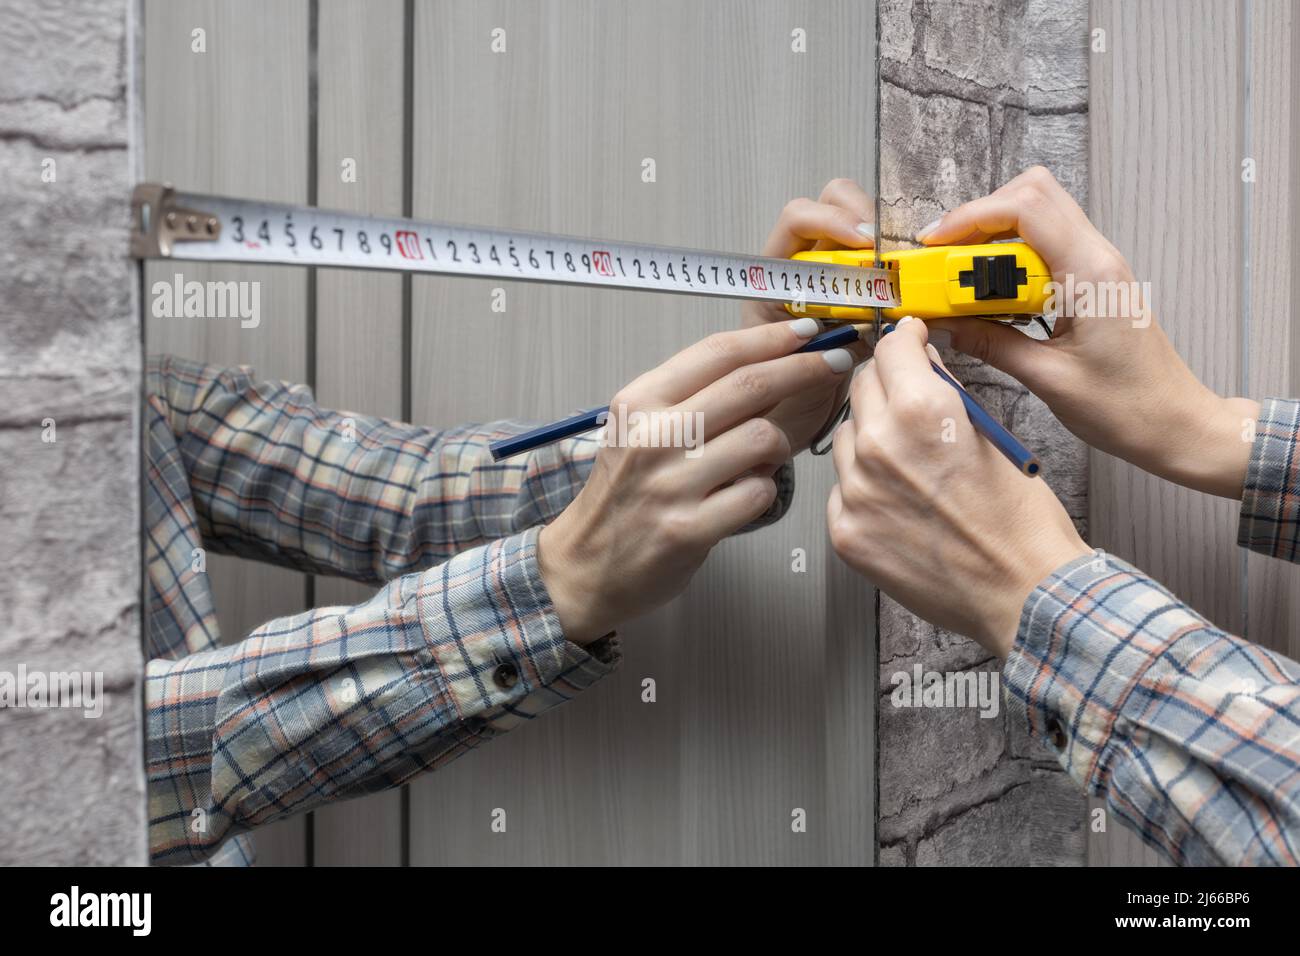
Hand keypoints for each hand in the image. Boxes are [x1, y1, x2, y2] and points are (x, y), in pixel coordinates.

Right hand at [539, 319, 858, 643]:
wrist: (586, 564)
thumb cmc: (623, 495)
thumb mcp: (638, 431)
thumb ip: (690, 399)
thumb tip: (766, 364)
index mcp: (640, 403)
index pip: (718, 353)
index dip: (771, 337)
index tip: (807, 330)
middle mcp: (654, 437)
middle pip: (750, 385)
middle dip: (804, 368)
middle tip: (836, 362)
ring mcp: (671, 484)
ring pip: (762, 439)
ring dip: (778, 446)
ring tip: (761, 459)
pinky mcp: (688, 528)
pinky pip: (757, 492)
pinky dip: (762, 490)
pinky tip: (744, 495)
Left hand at [742, 178, 876, 453]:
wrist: (787, 424)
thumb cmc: (782, 400)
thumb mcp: (800, 370)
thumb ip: (830, 341)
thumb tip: (872, 320)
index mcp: (772, 276)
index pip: (798, 218)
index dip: (833, 222)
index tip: (865, 245)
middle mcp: (800, 265)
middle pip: (832, 203)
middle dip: (863, 219)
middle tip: (887, 255)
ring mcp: (829, 272)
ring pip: (859, 225)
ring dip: (883, 241)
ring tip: (899, 272)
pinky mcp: (856, 287)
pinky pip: (878, 259)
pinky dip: (896, 265)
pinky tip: (906, 289)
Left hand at [827, 317, 1089, 655]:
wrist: (1023, 592)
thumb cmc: (1020, 520)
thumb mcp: (990, 436)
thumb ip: (945, 395)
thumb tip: (921, 362)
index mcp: (922, 411)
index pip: (891, 349)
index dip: (903, 340)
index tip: (907, 342)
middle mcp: (879, 446)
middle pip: (862, 387)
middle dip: (887, 385)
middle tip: (908, 398)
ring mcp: (856, 492)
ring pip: (848, 438)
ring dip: (871, 437)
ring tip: (911, 463)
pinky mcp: (846, 531)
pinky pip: (842, 488)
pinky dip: (864, 487)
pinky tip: (899, 500)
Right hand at [921, 166, 1258, 499]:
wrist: (1176, 422)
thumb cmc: (1129, 406)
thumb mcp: (1048, 379)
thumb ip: (992, 345)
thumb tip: (946, 325)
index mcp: (1091, 274)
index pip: (1025, 209)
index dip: (971, 217)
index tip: (934, 247)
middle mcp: (1097, 257)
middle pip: (1031, 195)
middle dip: (978, 218)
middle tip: (942, 258)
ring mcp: (1096, 265)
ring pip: (1037, 216)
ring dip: (992, 237)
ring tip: (960, 278)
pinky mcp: (1091, 280)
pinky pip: (1045, 247)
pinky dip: (1010, 259)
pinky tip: (991, 294)